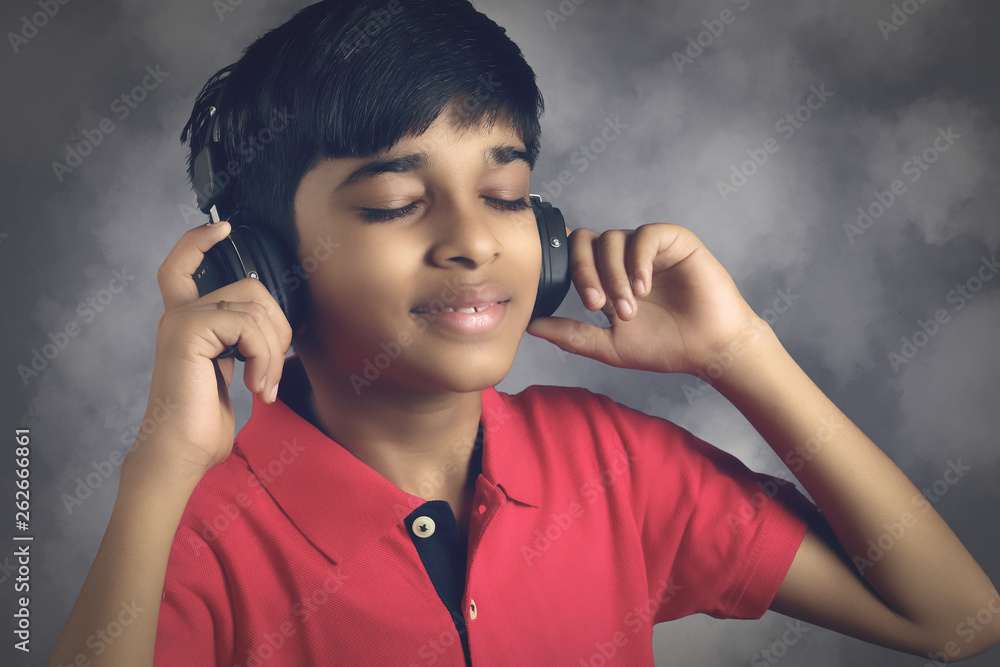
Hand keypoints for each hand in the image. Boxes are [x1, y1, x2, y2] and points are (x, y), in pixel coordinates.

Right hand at [130, 221, 293, 476]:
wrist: (180, 452)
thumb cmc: (203, 422)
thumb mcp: (229, 371)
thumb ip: (240, 342)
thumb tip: (277, 326)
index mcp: (186, 322)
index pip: (181, 266)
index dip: (199, 240)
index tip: (225, 227)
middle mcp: (179, 314)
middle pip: (251, 288)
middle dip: (278, 329)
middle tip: (273, 373)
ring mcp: (181, 319)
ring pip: (256, 308)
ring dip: (274, 352)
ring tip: (265, 386)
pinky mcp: (187, 330)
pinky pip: (248, 325)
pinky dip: (265, 356)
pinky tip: (257, 387)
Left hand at [525, 223, 762, 375]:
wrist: (710, 350)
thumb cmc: (665, 347)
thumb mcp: (609, 346)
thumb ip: (571, 334)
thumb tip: (531, 326)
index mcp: (605, 277)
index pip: (573, 255)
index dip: (567, 270)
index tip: (574, 301)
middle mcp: (623, 257)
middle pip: (585, 240)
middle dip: (584, 272)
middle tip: (595, 305)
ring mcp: (647, 247)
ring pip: (613, 239)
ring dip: (613, 276)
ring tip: (629, 309)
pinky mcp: (674, 240)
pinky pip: (645, 235)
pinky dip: (638, 261)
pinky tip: (644, 288)